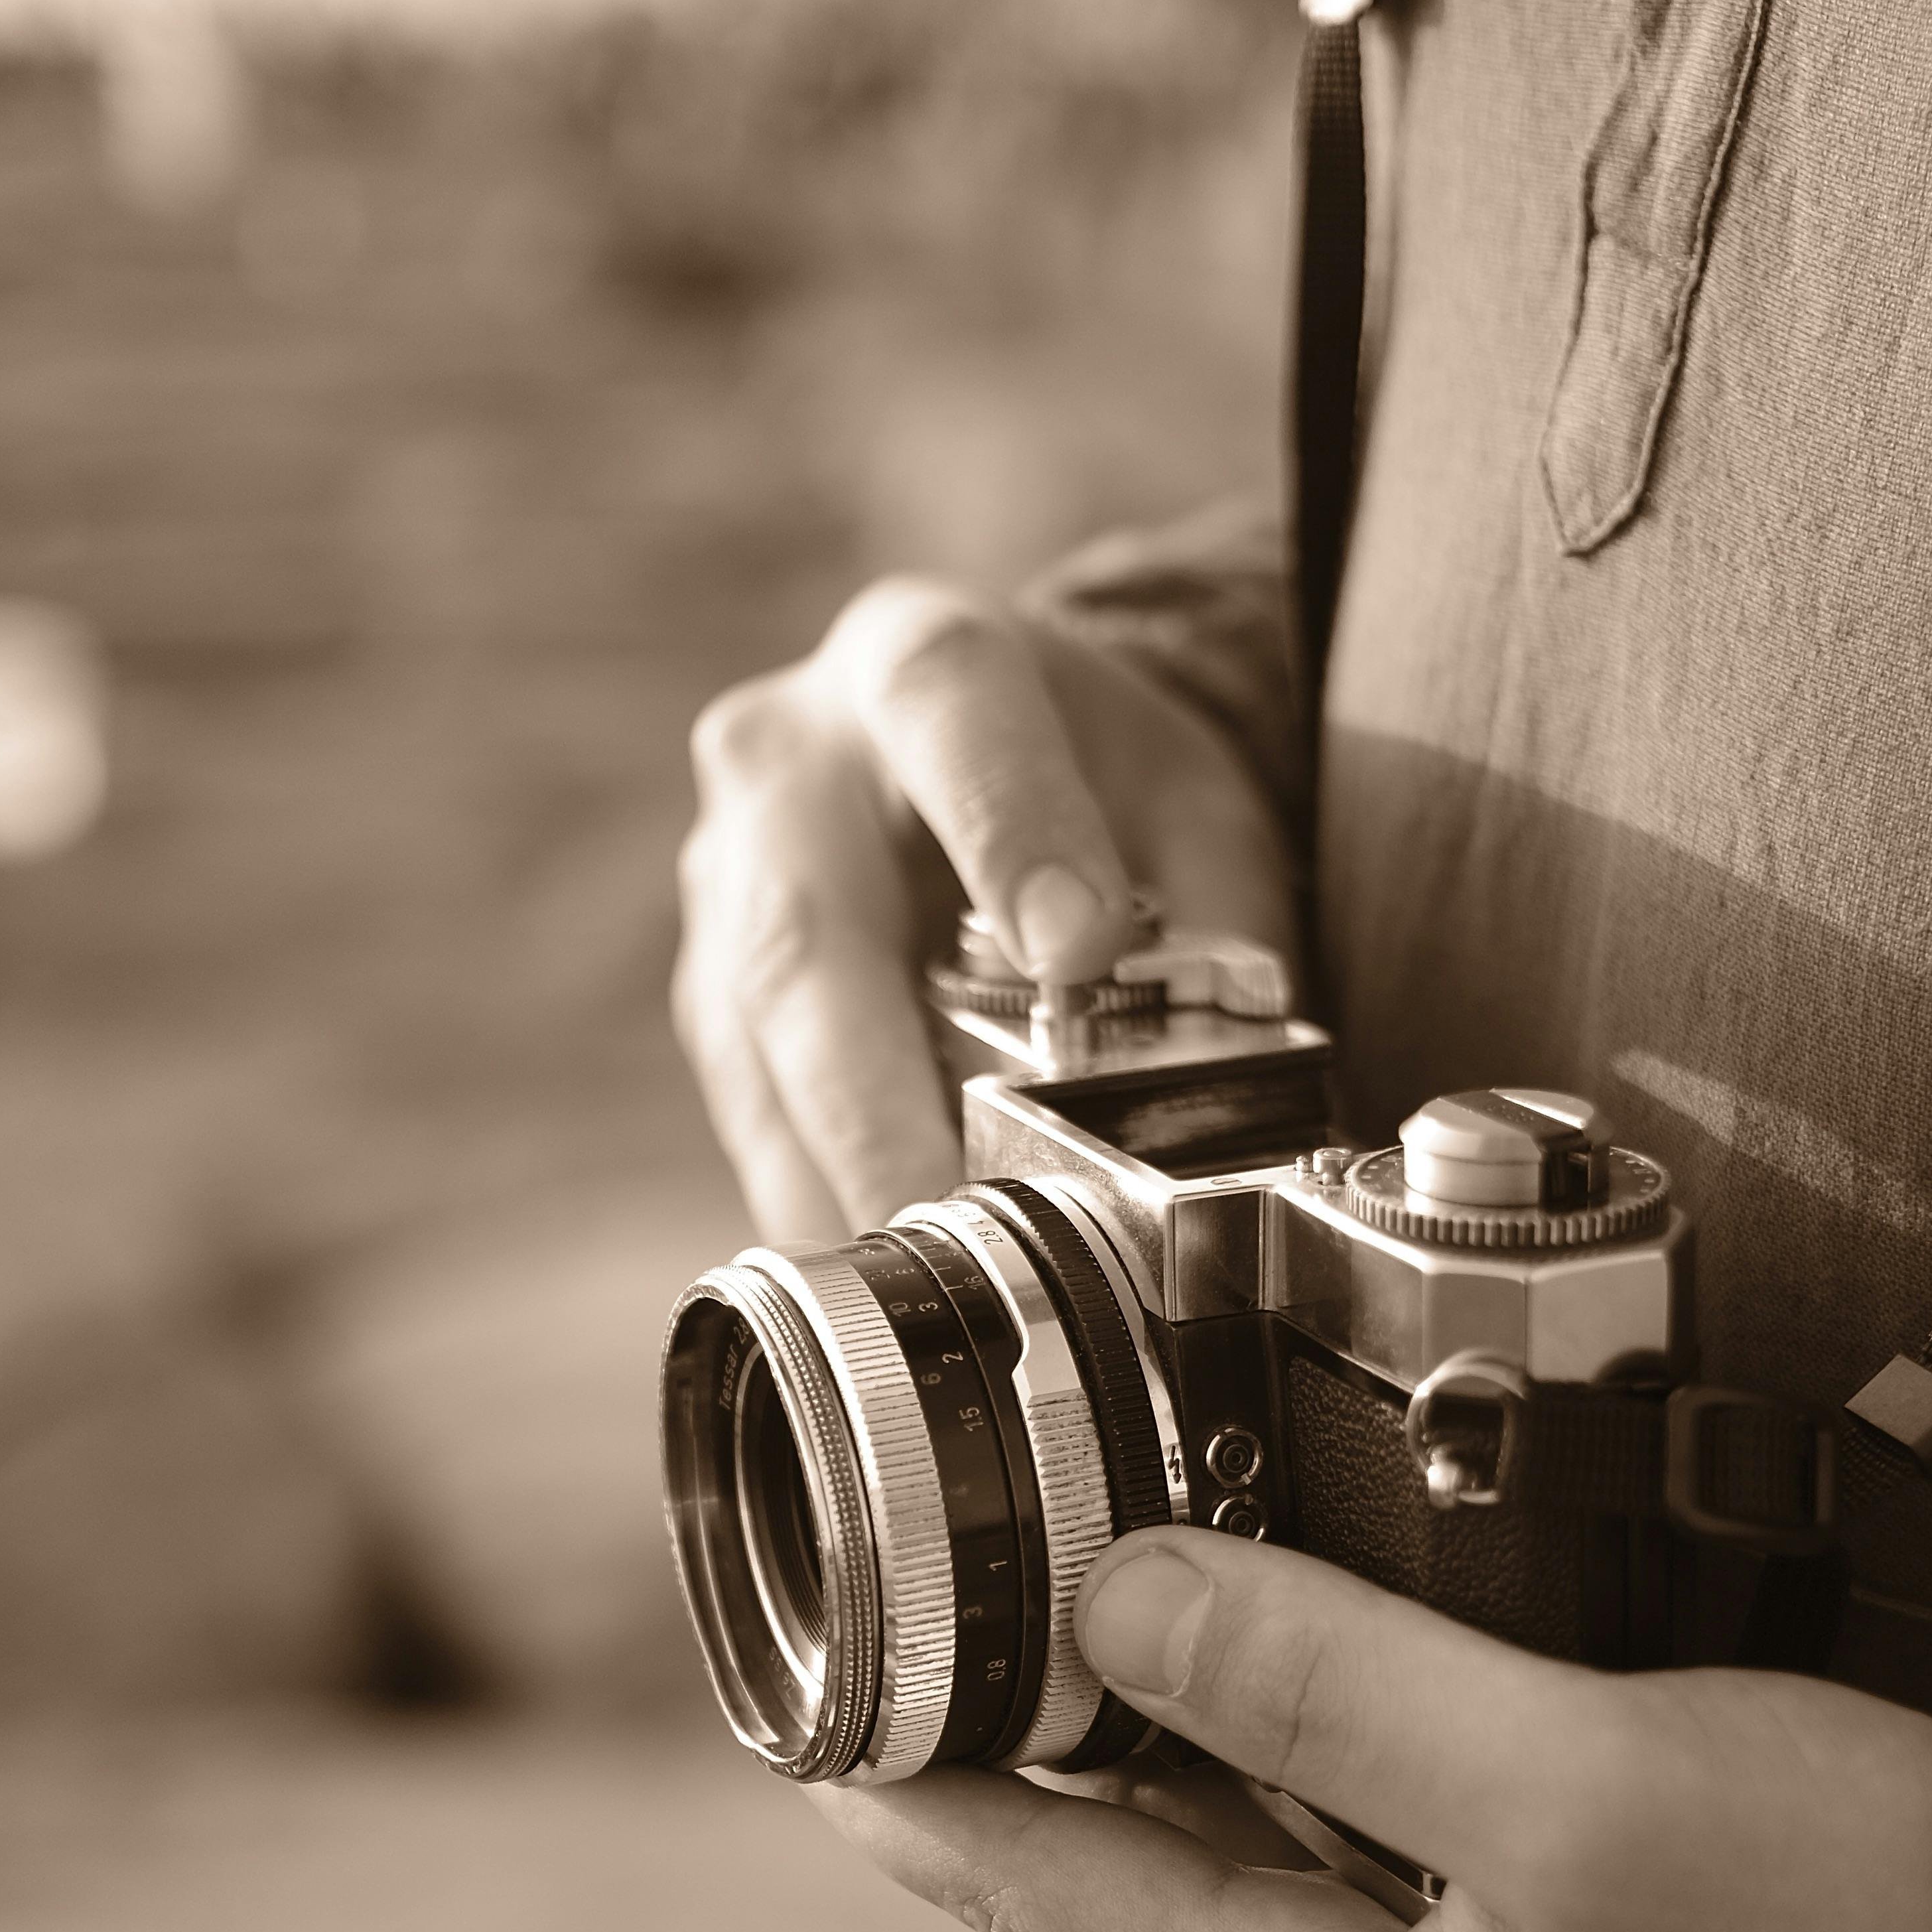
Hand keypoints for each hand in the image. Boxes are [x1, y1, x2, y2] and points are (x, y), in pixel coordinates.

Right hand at [674, 580, 1298, 1243]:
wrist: (979, 745)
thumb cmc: (1090, 775)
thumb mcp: (1188, 802)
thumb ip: (1213, 917)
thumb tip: (1219, 1081)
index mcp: (922, 665)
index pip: (953, 725)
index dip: (1012, 836)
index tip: (1080, 948)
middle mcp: (789, 763)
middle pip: (806, 936)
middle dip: (879, 1100)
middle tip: (955, 1213)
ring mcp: (727, 881)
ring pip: (756, 1050)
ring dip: (839, 1175)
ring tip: (933, 1267)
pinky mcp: (712, 987)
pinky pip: (750, 1111)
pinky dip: (820, 1193)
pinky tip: (891, 1253)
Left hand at [815, 1533, 1931, 1931]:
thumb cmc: (1843, 1926)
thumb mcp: (1565, 1786)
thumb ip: (1332, 1684)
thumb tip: (1113, 1596)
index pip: (1066, 1906)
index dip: (923, 1802)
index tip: (801, 1703)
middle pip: (1145, 1887)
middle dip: (1018, 1766)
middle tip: (910, 1628)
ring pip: (1261, 1855)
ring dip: (1153, 1743)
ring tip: (1055, 1612)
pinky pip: (1382, 1831)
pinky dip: (1302, 1733)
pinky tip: (1298, 1644)